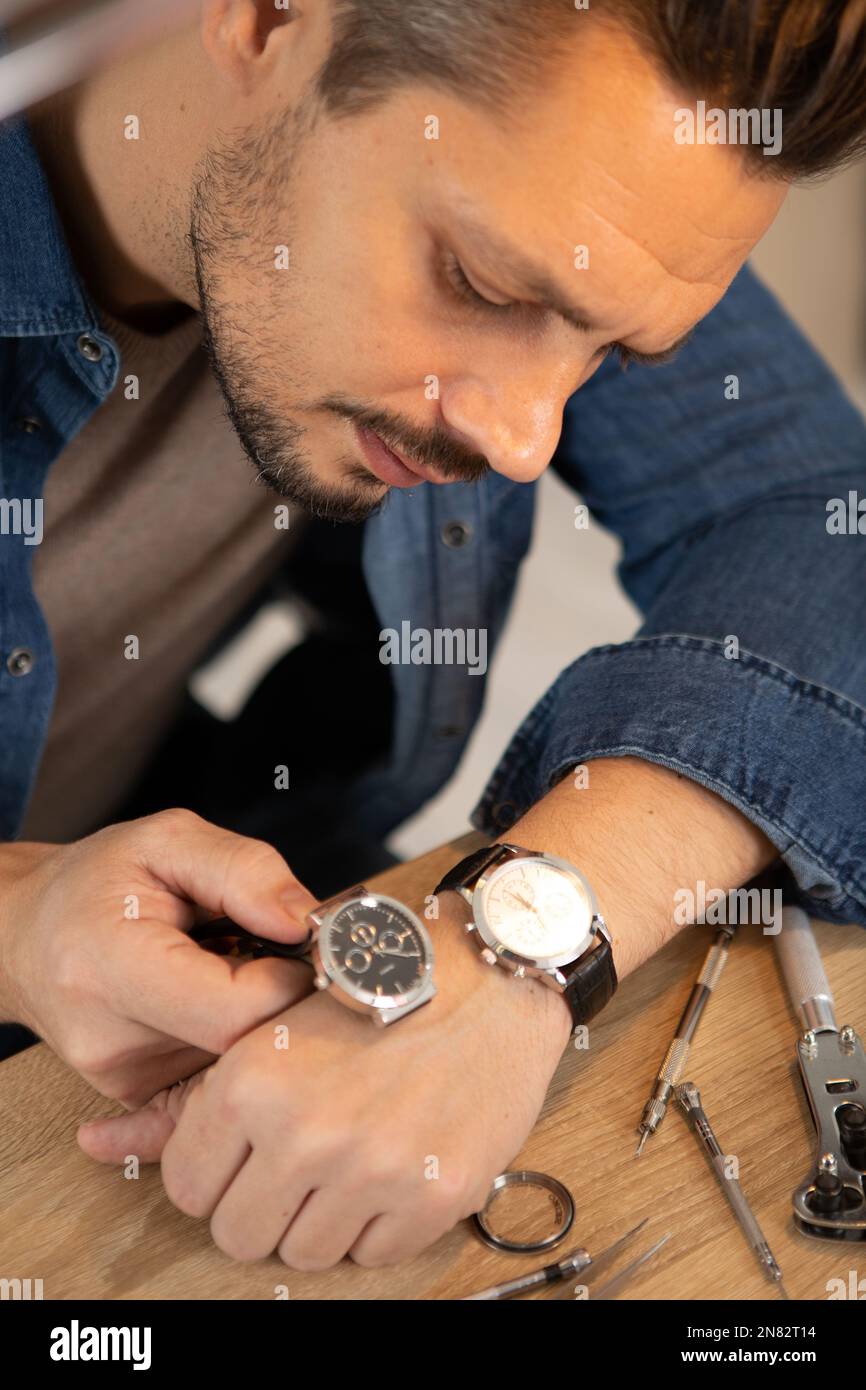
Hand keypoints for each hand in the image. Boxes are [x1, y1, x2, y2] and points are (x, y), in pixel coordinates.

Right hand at [0, 809, 316, 1104]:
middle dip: (283, 998)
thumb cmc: (92, 882)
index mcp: (112, 970)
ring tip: (231, 968)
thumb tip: (303, 921)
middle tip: (277, 950)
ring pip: (239, 1063)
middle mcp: (113, 1042)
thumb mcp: (167, 840)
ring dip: (258, 1016)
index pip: (237, 1011)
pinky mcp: (139, 1096)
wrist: (24, 934)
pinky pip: (217, 1082)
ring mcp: (125, 1079)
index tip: (296, 941)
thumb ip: (242, 871)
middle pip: (245, 1046)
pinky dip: (234, 1043)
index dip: (288, 977)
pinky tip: (221, 1003)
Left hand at [77, 894, 573, 1268]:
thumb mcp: (271, 1019)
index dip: (212, 1167)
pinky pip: (373, 1253)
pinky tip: (392, 1161)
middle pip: (239, 1233)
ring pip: (304, 1252)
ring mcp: (374, 1172)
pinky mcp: (434, 1198)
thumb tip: (94, 1144)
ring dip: (317, 1214)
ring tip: (348, 1152)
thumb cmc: (381, 982)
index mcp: (254, 1081)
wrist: (494, 974)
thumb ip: (184, 1096)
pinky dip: (376, 1220)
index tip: (242, 1148)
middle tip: (294, 1157)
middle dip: (258, 1200)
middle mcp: (307, 1134)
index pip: (186, 1184)